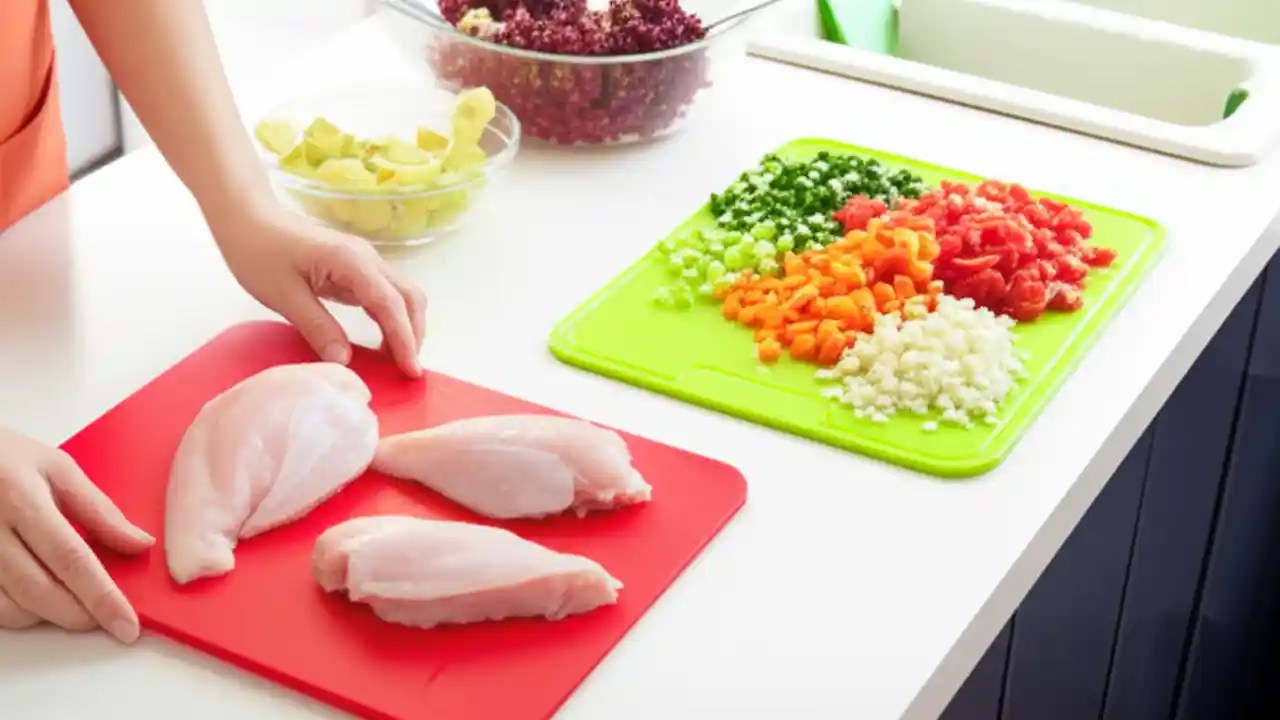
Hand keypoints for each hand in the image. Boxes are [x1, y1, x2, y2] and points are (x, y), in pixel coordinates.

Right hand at [0, 426, 153, 642]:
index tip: (127, 626)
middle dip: (78, 614)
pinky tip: (35, 599)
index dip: (102, 597)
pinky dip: (17, 613)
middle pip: (39, 590)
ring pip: (10, 608)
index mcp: (23, 499)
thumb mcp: (57, 468)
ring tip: (71, 601)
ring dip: (48, 616)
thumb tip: (140, 545)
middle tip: (104, 619)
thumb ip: (99, 510)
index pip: (71, 559)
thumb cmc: (7, 459)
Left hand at [209, 203, 427, 377]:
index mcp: (351, 262)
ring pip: (402, 295)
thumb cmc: (259, 252)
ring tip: (397, 361)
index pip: (390, 305)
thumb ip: (317, 328)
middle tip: (406, 371)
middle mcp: (367, 259)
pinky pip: (386, 294)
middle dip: (414, 334)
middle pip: (409, 297)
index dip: (404, 340)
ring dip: (406, 326)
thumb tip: (345, 362)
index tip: (410, 371)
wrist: (247, 218)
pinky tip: (382, 341)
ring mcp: (364, 261)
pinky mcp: (356, 268)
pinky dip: (392, 319)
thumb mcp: (283, 296)